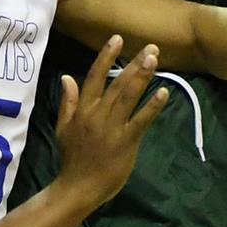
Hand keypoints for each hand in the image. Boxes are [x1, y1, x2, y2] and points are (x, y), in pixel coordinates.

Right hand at [53, 36, 168, 213]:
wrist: (77, 188)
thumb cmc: (73, 158)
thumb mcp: (62, 128)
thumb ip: (68, 102)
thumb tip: (66, 77)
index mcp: (82, 110)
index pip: (94, 77)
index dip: (106, 57)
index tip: (117, 39)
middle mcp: (97, 115)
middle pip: (117, 84)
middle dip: (133, 63)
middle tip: (151, 47)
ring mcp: (112, 128)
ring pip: (128, 97)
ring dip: (142, 77)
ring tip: (154, 59)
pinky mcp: (126, 142)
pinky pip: (141, 121)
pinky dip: (152, 106)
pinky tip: (164, 93)